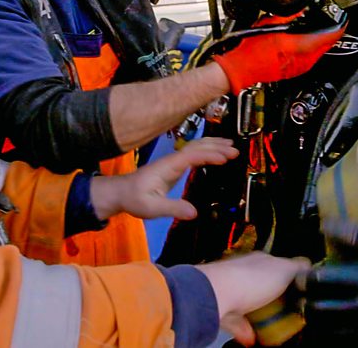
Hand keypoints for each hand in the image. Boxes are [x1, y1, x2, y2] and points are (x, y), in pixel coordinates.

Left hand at [90, 137, 236, 220]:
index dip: (210, 154)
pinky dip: (207, 151)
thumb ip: (172, 208)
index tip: (227, 156)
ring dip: (213, 145)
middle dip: (216, 146)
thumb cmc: (134, 199)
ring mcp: (173, 162)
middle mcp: (172, 160)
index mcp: (168, 166)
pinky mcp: (174, 166)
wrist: (121, 193)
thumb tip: (194, 212)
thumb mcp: (152, 208)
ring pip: (195, 147)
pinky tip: (215, 154)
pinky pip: (193, 154)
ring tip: (231, 146)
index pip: (192, 155)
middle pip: (197, 147)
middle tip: (236, 150)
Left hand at [197, 252, 310, 345]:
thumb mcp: (285, 269)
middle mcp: (243, 273)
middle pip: (261, 287)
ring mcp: (230, 290)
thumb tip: (308, 264)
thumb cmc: (251, 279)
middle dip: (272, 301)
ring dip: (259, 318)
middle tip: (285, 314)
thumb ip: (298, 267)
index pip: (276, 266)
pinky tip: (254, 338)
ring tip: (271, 330)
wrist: (216, 293)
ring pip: (247, 305)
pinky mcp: (220, 309)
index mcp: (260, 260)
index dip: (287, 279)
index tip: (297, 293)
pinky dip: (245, 331)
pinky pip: (235, 322)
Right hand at [212, 14, 345, 93]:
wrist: (241, 68)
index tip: (342, 18)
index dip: (339, 25)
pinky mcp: (295, 70)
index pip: (331, 36)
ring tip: (316, 27)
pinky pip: (310, 56)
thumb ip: (289, 15)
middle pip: (327, 44)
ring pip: (319, 51)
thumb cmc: (252, 50)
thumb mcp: (271, 24)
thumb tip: (300, 7)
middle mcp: (305, 60)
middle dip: (329, 31)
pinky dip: (310, 47)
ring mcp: (301, 67)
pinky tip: (302, 39)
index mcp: (302, 47)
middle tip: (328, 18)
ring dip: (319, 39)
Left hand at [299, 220, 357, 342]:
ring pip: (331, 330)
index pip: (323, 280)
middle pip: (321, 310)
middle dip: (305, 303)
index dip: (305, 279)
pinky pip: (350, 341)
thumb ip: (355, 235)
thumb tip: (324, 223)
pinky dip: (338, 334)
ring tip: (315, 312)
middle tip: (300, 297)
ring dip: (318, 321)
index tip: (300, 277)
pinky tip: (336, 326)